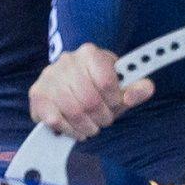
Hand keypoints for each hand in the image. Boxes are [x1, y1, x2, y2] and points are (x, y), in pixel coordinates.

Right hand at [28, 44, 153, 139]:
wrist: (68, 83)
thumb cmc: (97, 87)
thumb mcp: (119, 87)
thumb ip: (136, 89)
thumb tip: (146, 88)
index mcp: (90, 53)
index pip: (108, 83)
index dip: (115, 101)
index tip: (114, 104)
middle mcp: (67, 60)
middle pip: (90, 100)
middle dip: (102, 118)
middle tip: (103, 120)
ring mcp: (50, 76)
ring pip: (73, 112)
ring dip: (86, 127)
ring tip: (90, 126)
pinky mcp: (37, 93)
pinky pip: (55, 119)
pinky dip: (69, 130)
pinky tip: (74, 128)